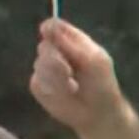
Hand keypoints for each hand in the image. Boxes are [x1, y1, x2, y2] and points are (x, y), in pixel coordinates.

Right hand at [31, 18, 128, 135]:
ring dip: (57, 77)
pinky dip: (52, 88)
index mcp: (72, 42)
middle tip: (70, 71)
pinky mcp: (39, 86)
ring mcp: (47, 69)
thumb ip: (70, 43)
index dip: (49, 28)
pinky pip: (37, 81)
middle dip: (56, 59)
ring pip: (39, 63)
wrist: (98, 114)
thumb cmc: (102, 85)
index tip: (47, 32)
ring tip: (73, 87)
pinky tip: (65, 94)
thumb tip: (47, 25)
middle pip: (44, 45)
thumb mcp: (92, 60)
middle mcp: (57, 53)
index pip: (54, 26)